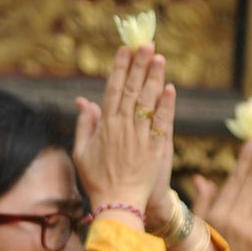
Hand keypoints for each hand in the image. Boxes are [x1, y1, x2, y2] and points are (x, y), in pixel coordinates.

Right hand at [73, 46, 174, 216]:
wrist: (118, 204)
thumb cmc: (97, 180)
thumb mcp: (82, 153)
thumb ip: (85, 125)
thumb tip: (84, 102)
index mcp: (105, 127)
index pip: (113, 90)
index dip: (119, 69)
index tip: (124, 51)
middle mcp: (123, 128)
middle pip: (133, 90)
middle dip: (139, 66)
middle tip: (146, 46)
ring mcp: (141, 137)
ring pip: (148, 102)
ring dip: (154, 78)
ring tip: (159, 58)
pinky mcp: (156, 147)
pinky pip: (162, 121)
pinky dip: (166, 105)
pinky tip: (169, 88)